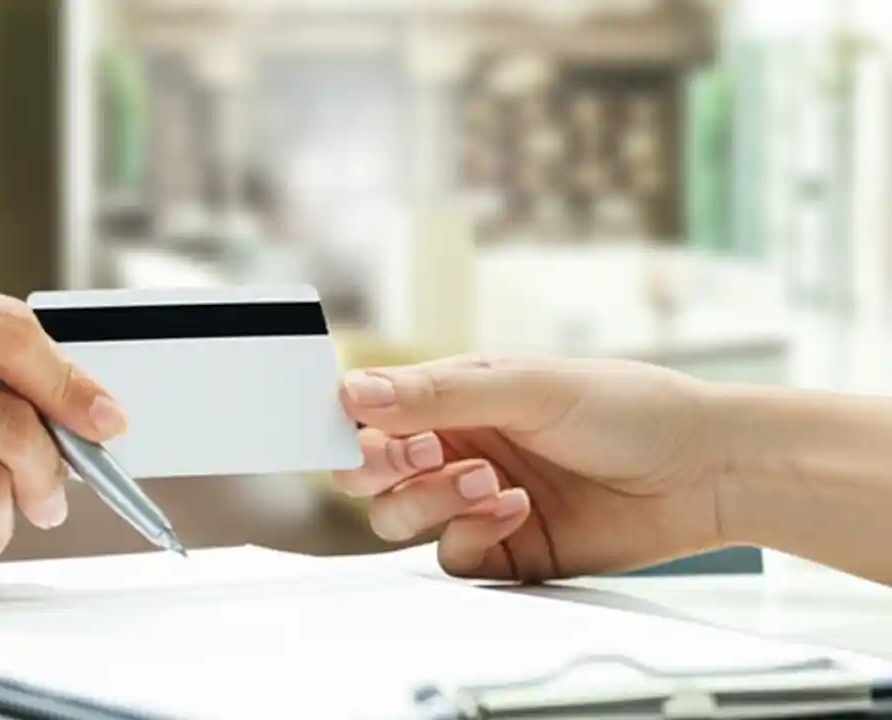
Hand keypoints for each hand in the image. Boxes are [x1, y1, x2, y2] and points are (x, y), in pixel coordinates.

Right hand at [334, 357, 725, 581]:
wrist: (704, 473)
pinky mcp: (502, 550)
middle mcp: (456, 447)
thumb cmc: (630, 408)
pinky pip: (450, 558)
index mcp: (453, 396)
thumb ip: (440, 392)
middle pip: (369, 470)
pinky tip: (515, 509)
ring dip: (432, 499)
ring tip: (486, 481)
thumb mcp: (529, 385)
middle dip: (381, 466)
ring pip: (398, 517)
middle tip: (423, 454)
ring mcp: (474, 501)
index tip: (359, 424)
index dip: (352, 422)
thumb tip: (356, 390)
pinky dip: (472, 535)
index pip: (370, 410)